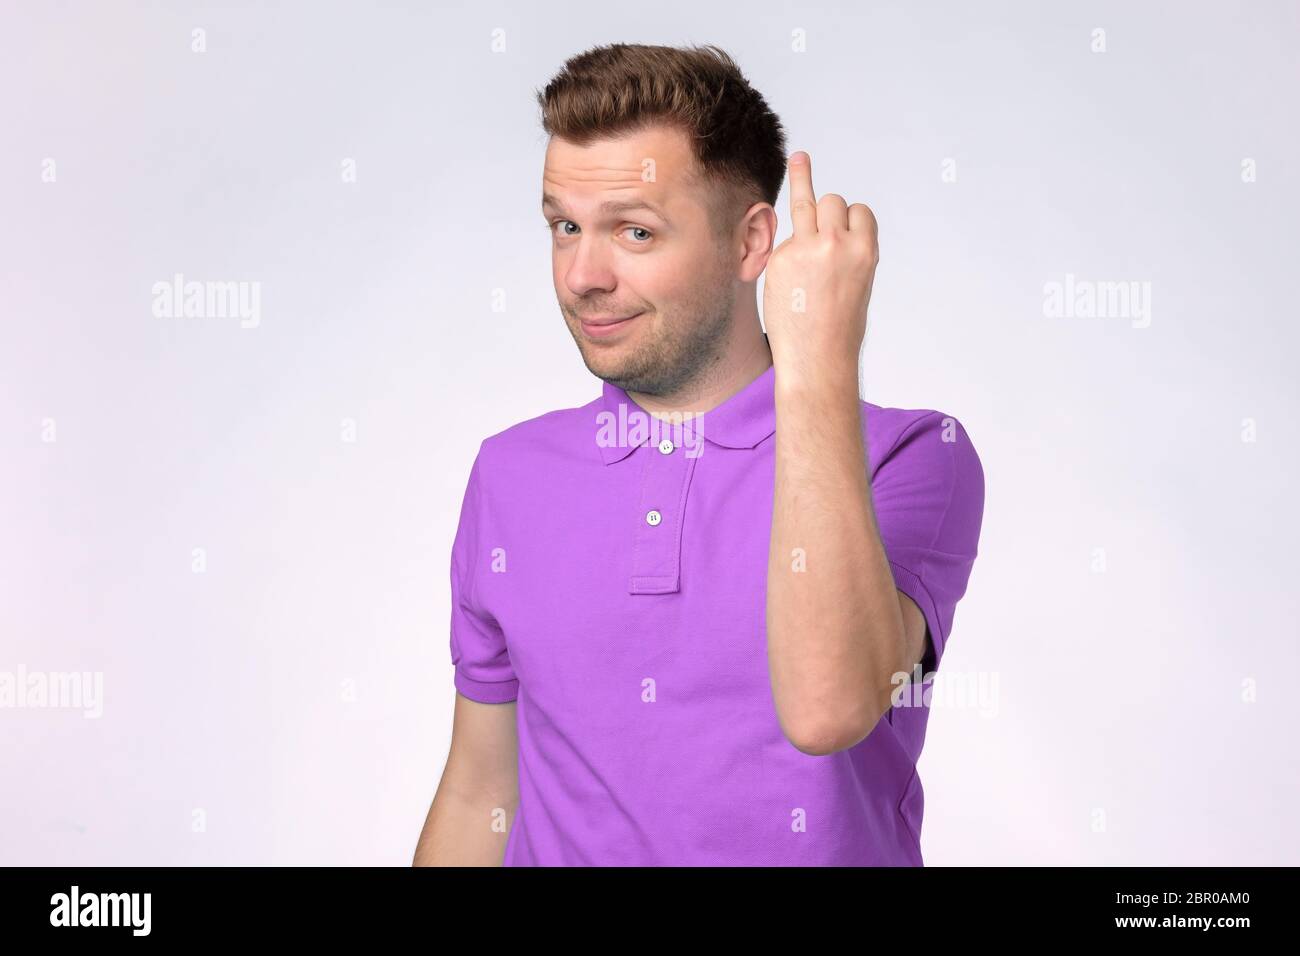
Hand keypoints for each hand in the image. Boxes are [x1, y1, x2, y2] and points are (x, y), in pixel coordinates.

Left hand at [762, 151, 878, 385]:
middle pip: (832, 200)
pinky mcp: (780, 257)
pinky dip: (784, 250)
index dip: (850, 220)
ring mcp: (806, 247)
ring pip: (806, 203)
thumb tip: (828, 232)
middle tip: (821, 229)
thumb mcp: (858, 284)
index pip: (858, 210)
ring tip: (800, 158)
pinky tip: (786, 270)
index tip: (844, 225)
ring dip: (803, 186)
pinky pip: (783, 240)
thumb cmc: (839, 329)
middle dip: (827, 212)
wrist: (817, 358)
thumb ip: (847, 254)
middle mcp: (837, 242)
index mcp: (865, 249)